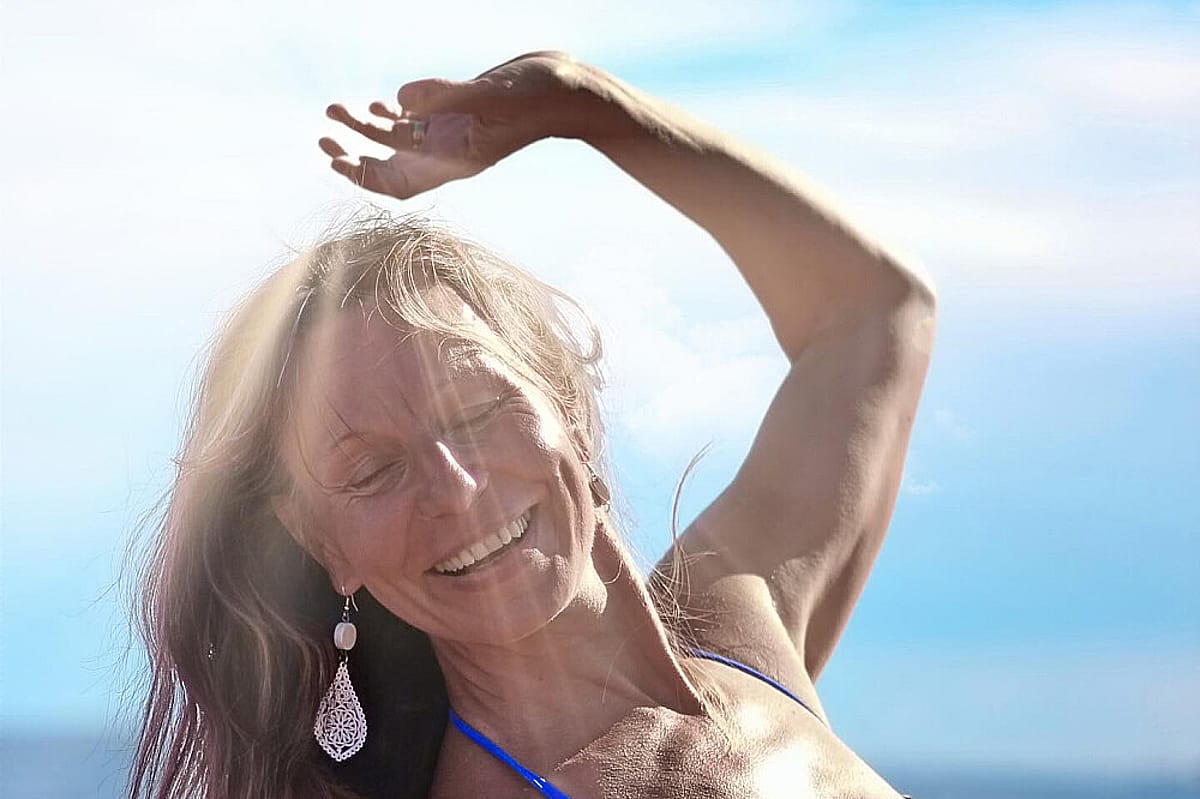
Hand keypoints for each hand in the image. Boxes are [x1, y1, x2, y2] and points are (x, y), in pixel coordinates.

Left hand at [319, 51, 606, 199]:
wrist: (566, 88)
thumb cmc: (533, 98)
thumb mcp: (487, 96)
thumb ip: (443, 98)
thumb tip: (398, 100)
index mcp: (454, 161)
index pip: (398, 183)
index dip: (363, 178)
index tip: (336, 160)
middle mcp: (449, 152)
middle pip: (390, 163)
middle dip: (353, 151)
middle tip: (324, 135)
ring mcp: (453, 132)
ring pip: (398, 137)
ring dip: (365, 126)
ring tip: (335, 109)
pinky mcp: (458, 112)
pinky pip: (416, 117)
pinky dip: (394, 110)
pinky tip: (382, 100)